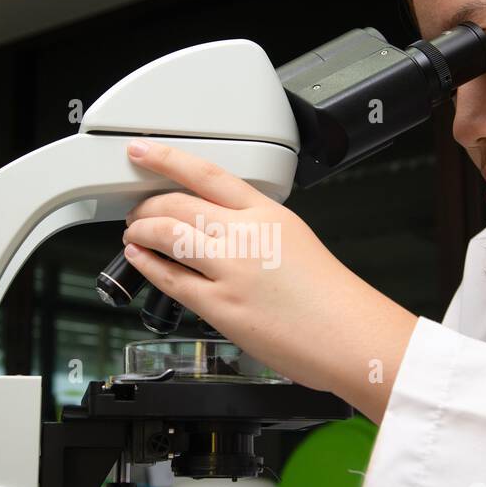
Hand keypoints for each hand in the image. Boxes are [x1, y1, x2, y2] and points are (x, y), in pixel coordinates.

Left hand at [121, 138, 418, 422]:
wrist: (350, 335)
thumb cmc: (331, 299)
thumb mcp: (296, 241)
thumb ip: (258, 230)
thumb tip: (222, 231)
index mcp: (268, 213)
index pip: (207, 174)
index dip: (167, 158)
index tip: (143, 150)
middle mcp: (246, 235)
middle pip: (178, 203)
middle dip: (148, 204)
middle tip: (138, 209)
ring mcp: (230, 269)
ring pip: (167, 234)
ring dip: (141, 231)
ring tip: (135, 233)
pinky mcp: (220, 304)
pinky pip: (170, 278)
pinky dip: (147, 265)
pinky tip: (139, 258)